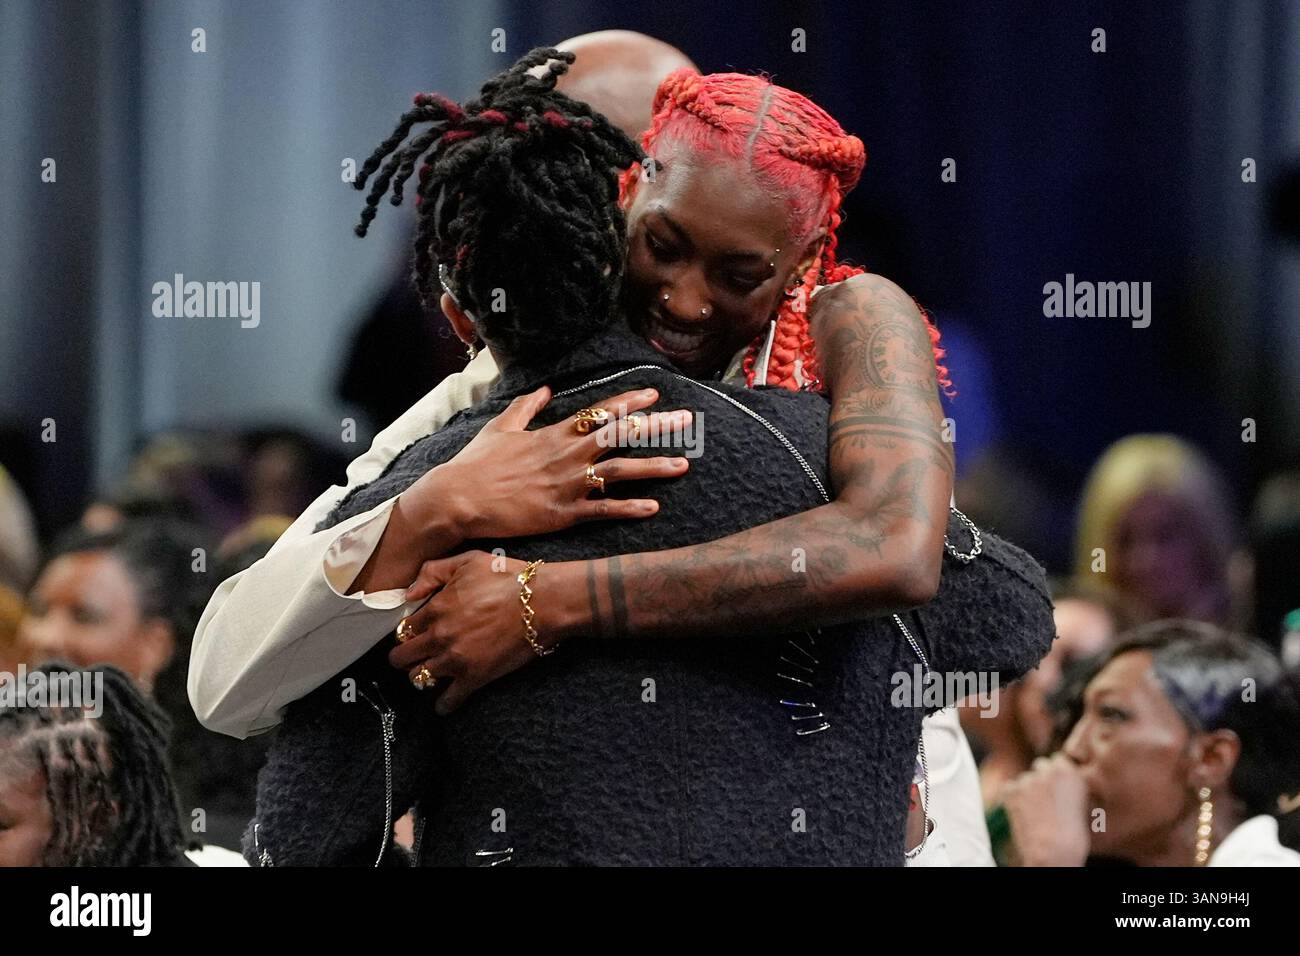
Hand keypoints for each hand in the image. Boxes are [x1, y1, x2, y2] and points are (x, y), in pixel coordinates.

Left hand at [390, 551, 548, 714]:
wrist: (543, 603)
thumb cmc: (509, 578)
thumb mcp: (469, 561)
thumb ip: (433, 572)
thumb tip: (410, 593)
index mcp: (435, 609)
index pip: (404, 629)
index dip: (408, 633)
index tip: (415, 635)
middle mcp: (439, 636)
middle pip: (401, 657)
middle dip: (404, 657)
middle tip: (415, 657)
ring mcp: (455, 659)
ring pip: (418, 678)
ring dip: (422, 677)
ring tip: (432, 674)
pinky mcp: (474, 677)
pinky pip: (447, 701)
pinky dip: (443, 705)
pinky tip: (444, 703)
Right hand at [410, 385, 691, 541]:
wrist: (458, 498)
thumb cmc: (476, 464)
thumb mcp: (500, 427)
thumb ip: (525, 407)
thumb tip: (542, 389)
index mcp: (554, 434)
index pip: (600, 412)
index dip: (629, 402)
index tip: (654, 394)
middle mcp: (567, 455)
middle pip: (620, 436)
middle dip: (655, 427)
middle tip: (686, 420)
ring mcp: (568, 485)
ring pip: (620, 471)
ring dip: (654, 467)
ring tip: (683, 465)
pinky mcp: (563, 514)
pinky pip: (603, 509)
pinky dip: (629, 507)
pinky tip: (653, 506)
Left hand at [1001, 753, 1091, 866]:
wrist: (1054, 853)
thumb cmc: (1073, 837)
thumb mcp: (1083, 806)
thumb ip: (1071, 787)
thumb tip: (1062, 782)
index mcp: (1070, 772)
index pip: (1058, 760)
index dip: (1056, 775)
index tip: (1056, 787)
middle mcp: (1049, 771)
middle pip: (1041, 765)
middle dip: (1041, 778)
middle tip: (1044, 800)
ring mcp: (1029, 779)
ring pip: (1025, 778)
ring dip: (1027, 790)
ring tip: (1035, 814)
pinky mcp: (1012, 790)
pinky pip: (1009, 788)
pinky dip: (1013, 799)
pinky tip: (1023, 815)